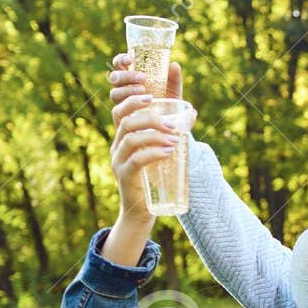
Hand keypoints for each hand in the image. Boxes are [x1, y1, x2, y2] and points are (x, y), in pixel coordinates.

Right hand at [109, 52, 183, 125]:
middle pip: (114, 78)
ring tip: (147, 95)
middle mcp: (123, 91)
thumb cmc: (168, 108)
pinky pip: (120, 114)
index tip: (131, 59)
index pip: (119, 65)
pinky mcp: (123, 121)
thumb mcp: (173, 93)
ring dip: (128, 91)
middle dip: (126, 76)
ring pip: (114, 94)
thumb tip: (174, 65)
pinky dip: (131, 109)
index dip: (121, 60)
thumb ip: (173, 79)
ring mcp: (122, 105)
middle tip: (143, 79)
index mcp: (131, 80)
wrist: (168, 133)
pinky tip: (146, 108)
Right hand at [109, 97, 193, 222]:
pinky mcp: (125, 176)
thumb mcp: (159, 154)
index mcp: (123, 138)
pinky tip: (168, 152)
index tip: (151, 95)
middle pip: (126, 121)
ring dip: (155, 135)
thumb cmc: (153, 180)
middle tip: (171, 122)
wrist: (141, 212)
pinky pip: (137, 160)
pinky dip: (154, 153)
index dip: (132, 100)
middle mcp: (117, 146)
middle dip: (149, 117)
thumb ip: (168, 135)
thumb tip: (191, 114)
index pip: (120, 111)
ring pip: (131, 139)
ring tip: (175, 139)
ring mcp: (119, 161)